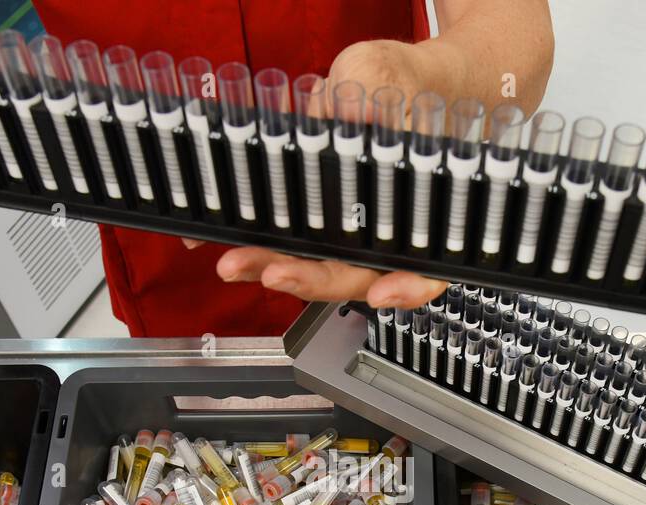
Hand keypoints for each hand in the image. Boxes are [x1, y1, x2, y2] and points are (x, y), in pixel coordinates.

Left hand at [201, 38, 447, 309]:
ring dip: (270, 268)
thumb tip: (358, 107)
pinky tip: (219, 247)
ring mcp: (340, 234)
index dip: (406, 287)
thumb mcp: (389, 73)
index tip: (382, 289)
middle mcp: (381, 236)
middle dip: (311, 279)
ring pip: (312, 268)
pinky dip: (251, 247)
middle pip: (353, 277)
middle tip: (277, 272)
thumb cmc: (398, 86)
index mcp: (419, 216)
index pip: (426, 270)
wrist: (376, 82)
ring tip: (234, 262)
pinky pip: (278, 246)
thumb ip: (377, 87)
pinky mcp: (303, 222)